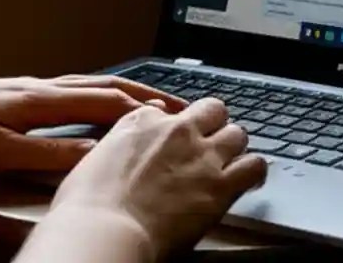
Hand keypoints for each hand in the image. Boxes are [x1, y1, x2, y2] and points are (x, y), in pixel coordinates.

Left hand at [0, 75, 184, 176]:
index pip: (106, 101)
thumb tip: (96, 153)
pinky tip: (91, 105)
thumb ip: (47, 153)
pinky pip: (66, 91)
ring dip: (121, 92)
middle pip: (103, 86)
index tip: (178, 118)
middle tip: (178, 105)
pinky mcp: (8, 96)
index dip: (145, 111)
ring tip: (147, 102)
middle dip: (144, 95)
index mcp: (38, 100)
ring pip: (85, 85)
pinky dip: (94, 95)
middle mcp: (35, 88)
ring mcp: (22, 89)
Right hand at [30, 98, 266, 261]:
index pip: (166, 111)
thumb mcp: (91, 163)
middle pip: (211, 110)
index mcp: (140, 122)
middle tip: (209, 145)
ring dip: (235, 147)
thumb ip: (115, 149)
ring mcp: (202, 155)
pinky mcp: (221, 184)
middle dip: (213, 125)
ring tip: (231, 162)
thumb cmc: (87, 208)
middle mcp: (176, 130)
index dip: (172, 130)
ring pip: (237, 133)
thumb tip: (122, 152)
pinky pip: (256, 165)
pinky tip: (252, 180)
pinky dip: (255, 172)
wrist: (103, 232)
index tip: (171, 144)